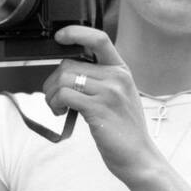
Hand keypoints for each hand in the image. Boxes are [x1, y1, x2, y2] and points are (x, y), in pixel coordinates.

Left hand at [41, 27, 164, 188]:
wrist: (139, 158)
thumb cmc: (126, 131)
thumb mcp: (120, 98)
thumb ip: (102, 82)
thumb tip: (69, 73)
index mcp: (122, 71)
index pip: (99, 39)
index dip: (76, 33)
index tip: (60, 37)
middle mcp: (117, 78)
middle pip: (71, 64)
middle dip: (53, 80)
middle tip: (53, 96)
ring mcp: (109, 93)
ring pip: (64, 79)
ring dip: (51, 93)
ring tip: (56, 106)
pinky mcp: (98, 109)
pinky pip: (65, 95)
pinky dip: (55, 103)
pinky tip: (60, 112)